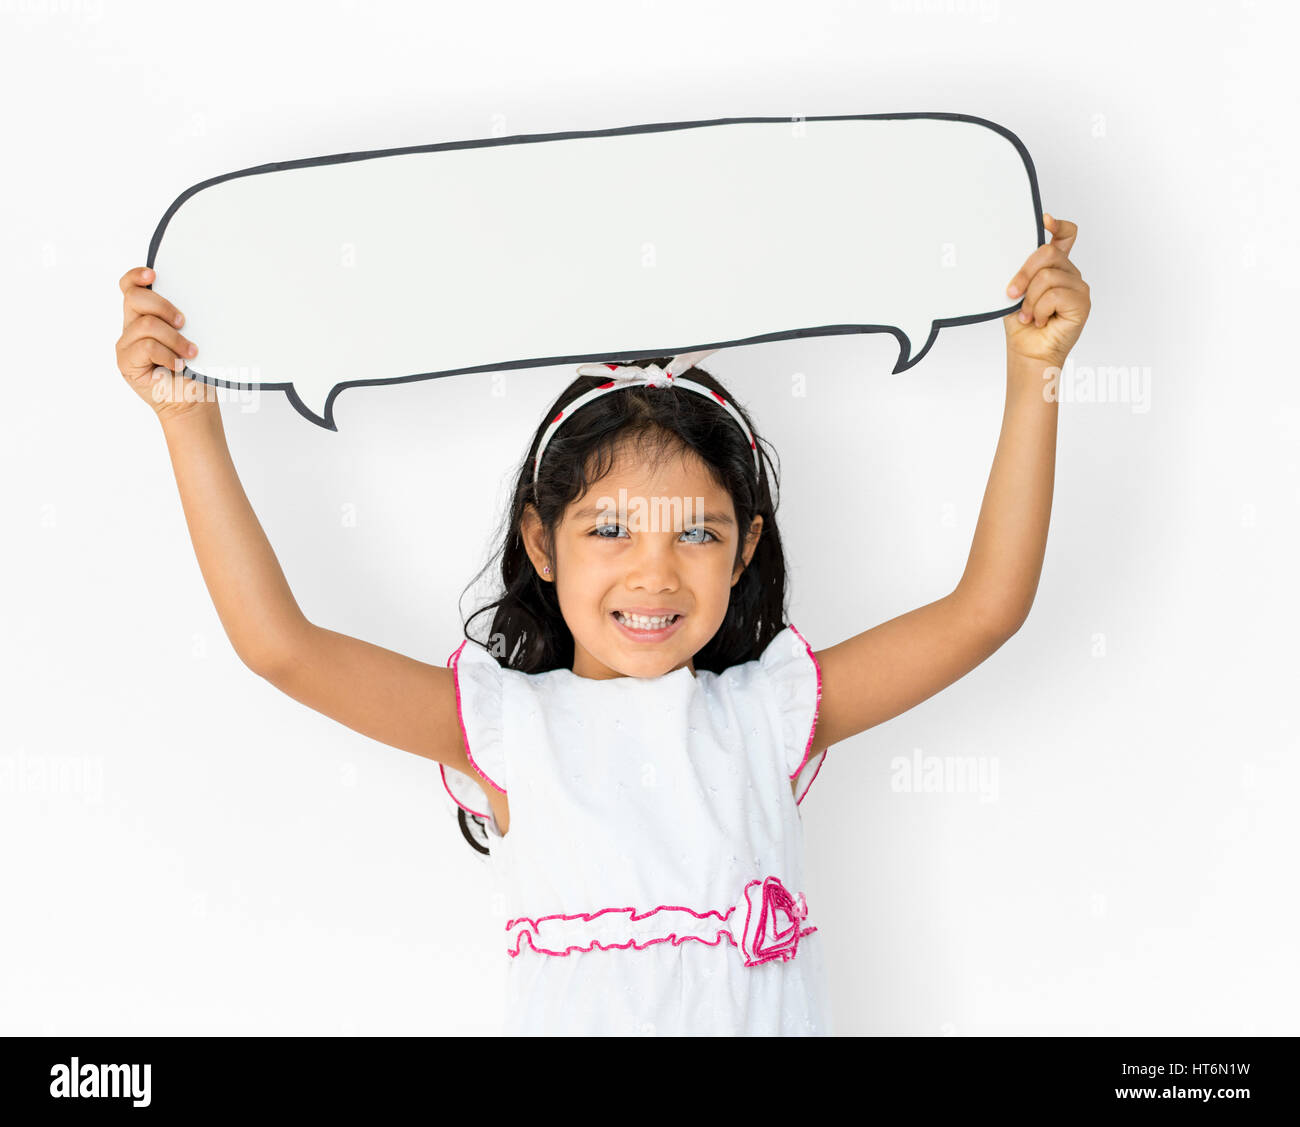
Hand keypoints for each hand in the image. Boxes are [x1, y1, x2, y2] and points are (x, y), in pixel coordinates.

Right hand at [116, 266, 216, 422]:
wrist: (193, 400)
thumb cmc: (195, 369)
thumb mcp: (192, 336)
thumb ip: (183, 317)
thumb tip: (198, 298)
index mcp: (145, 316)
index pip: (129, 287)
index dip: (136, 276)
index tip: (153, 275)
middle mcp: (131, 327)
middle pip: (135, 298)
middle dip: (163, 306)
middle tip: (183, 323)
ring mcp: (126, 344)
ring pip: (146, 324)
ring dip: (174, 339)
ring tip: (190, 353)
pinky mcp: (126, 362)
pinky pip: (147, 346)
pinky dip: (168, 354)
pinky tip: (178, 364)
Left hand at [1003, 213, 1090, 367]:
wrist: (1027, 351)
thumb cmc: (1021, 323)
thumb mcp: (1014, 291)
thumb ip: (1018, 271)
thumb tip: (1007, 255)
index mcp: (1054, 266)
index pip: (1066, 235)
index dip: (1058, 225)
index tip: (1044, 220)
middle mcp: (1068, 273)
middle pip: (1048, 253)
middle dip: (1023, 273)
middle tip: (1012, 294)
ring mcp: (1078, 286)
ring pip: (1048, 276)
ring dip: (1030, 299)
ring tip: (1028, 314)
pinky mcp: (1081, 302)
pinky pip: (1055, 295)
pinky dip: (1039, 309)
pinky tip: (1040, 320)